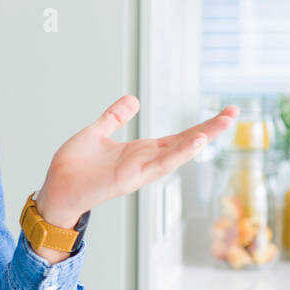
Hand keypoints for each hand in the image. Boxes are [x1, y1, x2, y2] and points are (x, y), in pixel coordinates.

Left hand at [34, 95, 238, 229]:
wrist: (54, 190)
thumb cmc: (73, 167)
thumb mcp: (96, 133)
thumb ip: (114, 117)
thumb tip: (133, 99)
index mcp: (139, 152)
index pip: (177, 137)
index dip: (200, 126)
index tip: (223, 114)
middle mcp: (144, 162)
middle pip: (184, 144)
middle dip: (209, 130)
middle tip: (235, 114)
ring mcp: (138, 172)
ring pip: (176, 155)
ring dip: (198, 141)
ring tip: (221, 125)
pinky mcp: (128, 180)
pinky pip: (157, 166)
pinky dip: (178, 155)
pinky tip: (195, 143)